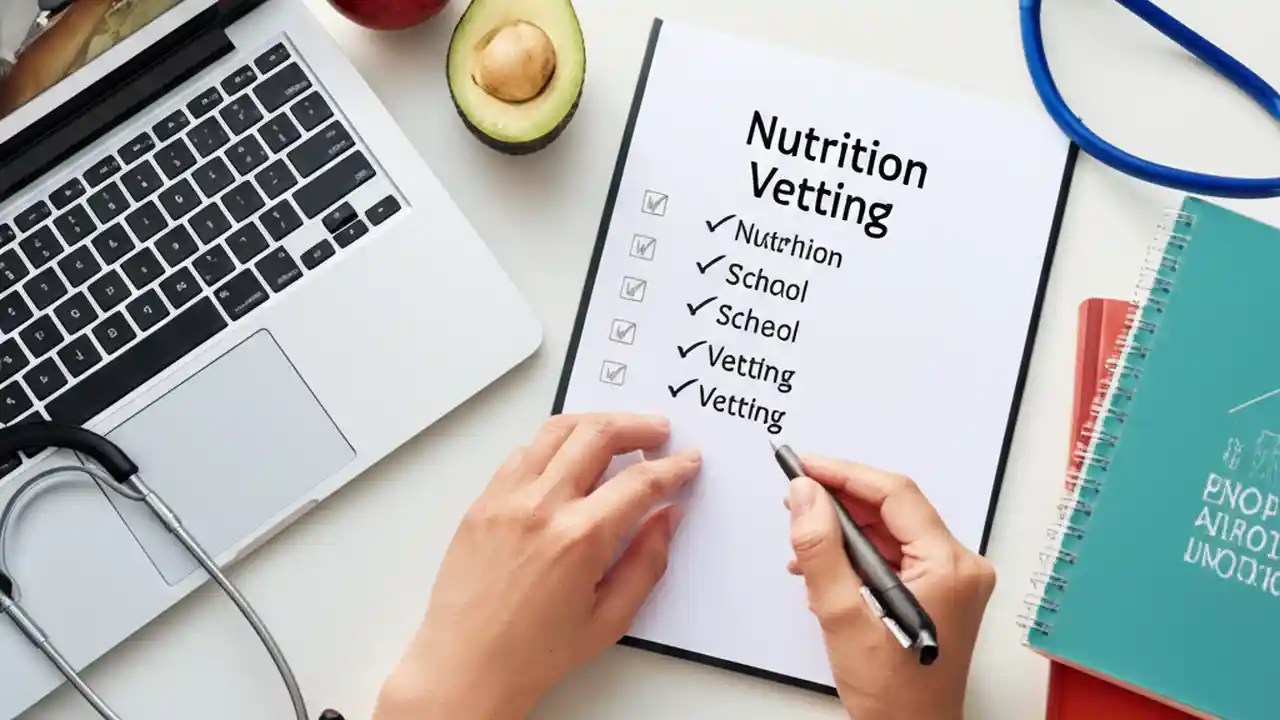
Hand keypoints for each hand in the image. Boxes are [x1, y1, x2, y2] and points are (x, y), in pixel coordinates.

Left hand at [375, 413, 699, 719]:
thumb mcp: (610, 618)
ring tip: (617, 430)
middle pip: (599, 435)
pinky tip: (569, 454)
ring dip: (595, 422)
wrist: (467, 665)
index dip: (673, 466)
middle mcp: (541, 507)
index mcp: (580, 539)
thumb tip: (667, 517)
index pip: (640, 481)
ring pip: (557, 430)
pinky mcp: (483, 501)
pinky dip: (553, 442)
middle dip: (638, 426)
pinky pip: (523, 452)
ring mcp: (506, 499)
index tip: (686, 461)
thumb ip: (647, 561)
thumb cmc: (533, 653)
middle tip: (658, 432)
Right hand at [786, 456, 995, 719]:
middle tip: (797, 493)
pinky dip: (858, 554)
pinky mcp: (940, 590)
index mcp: (950, 566)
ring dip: (845, 530)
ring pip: (891, 530)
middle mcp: (961, 566)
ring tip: (804, 540)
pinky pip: (895, 553)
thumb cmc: (895, 696)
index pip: (894, 494)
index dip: (844, 473)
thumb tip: (805, 496)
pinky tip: (826, 567)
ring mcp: (953, 579)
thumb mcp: (843, 618)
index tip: (806, 466)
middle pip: (894, 508)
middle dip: (840, 500)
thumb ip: (821, 550)